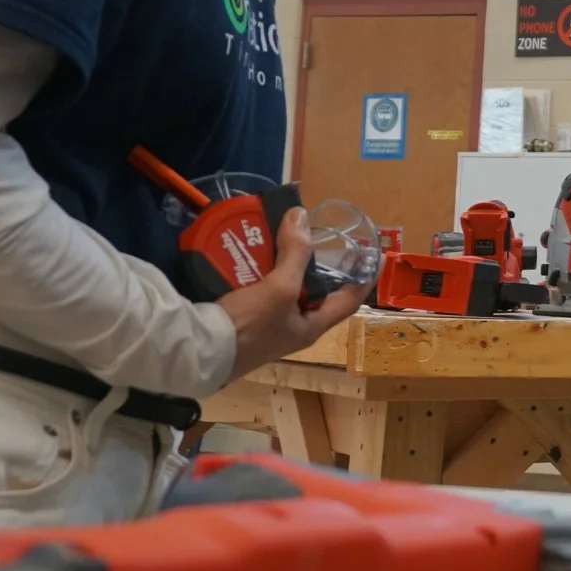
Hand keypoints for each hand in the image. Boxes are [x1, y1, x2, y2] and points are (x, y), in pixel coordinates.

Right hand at [213, 208, 369, 378]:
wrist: (197, 354)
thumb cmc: (249, 326)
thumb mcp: (280, 288)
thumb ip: (295, 254)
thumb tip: (301, 216)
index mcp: (312, 327)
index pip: (349, 300)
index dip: (364, 278)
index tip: (374, 255)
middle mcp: (294, 329)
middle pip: (315, 292)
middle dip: (316, 266)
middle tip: (316, 239)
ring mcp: (268, 327)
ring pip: (285, 290)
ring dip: (285, 266)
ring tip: (282, 239)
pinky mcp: (244, 322)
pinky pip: (260, 292)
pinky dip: (260, 273)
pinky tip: (253, 256)